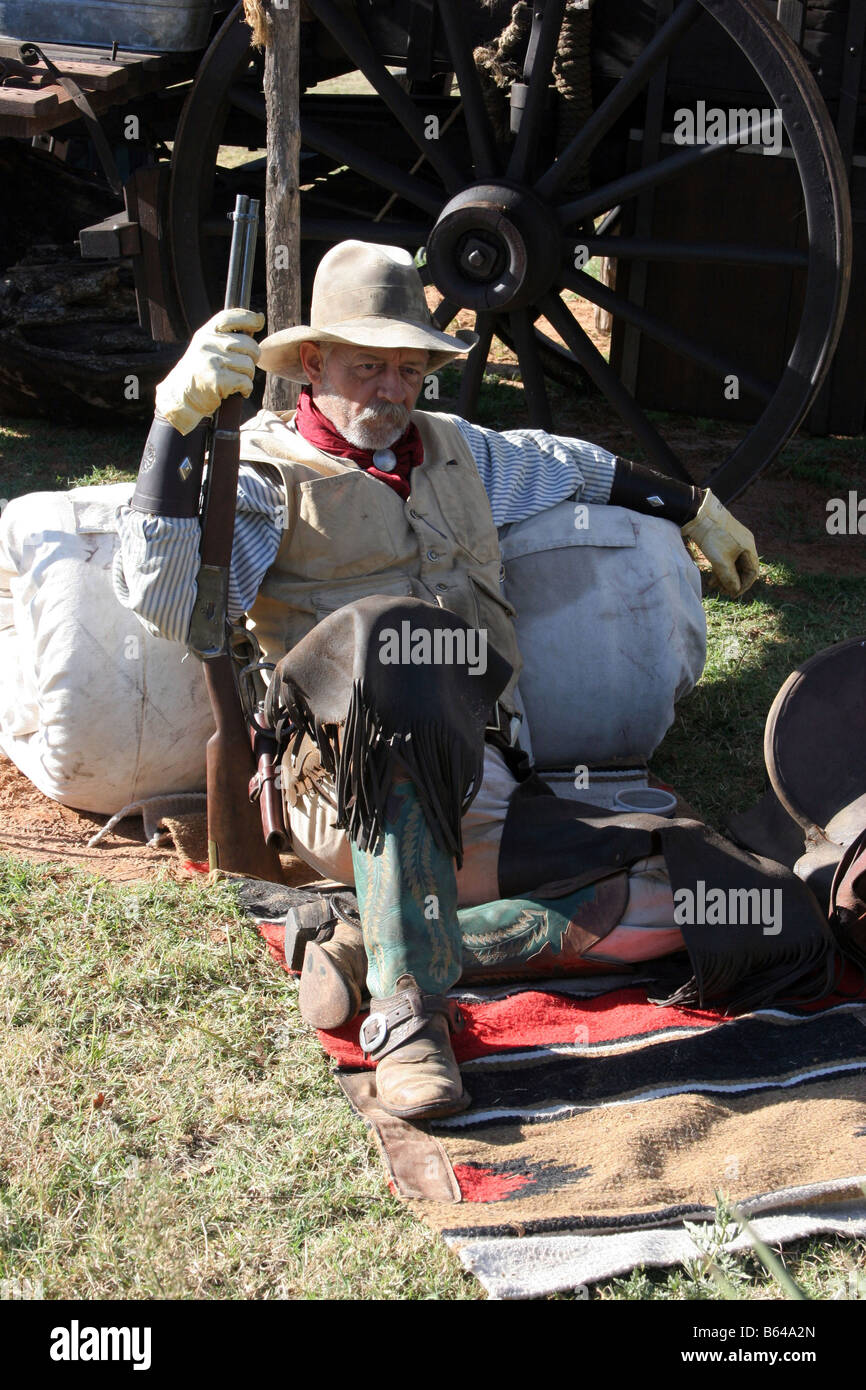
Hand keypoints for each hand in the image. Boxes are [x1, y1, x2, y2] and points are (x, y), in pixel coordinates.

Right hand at [154, 308, 264, 434]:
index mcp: (205, 333)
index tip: (259, 322)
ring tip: (235, 380)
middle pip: (249, 344)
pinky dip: (246, 389)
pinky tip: (237, 390)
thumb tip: (259, 318)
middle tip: (242, 367)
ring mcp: (211, 361)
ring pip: (249, 365)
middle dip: (253, 357)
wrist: (181, 397)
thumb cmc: (200, 372)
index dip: (249, 317)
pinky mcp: (216, 379)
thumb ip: (228, 335)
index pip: (230, 316)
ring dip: (248, 375)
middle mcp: (207, 343)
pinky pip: (245, 381)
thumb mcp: (208, 346)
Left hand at [681, 490, 759, 596]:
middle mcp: (745, 542)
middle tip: (722, 591)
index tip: (733, 594)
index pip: (753, 571)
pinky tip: (712, 575)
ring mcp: (734, 539)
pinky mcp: (724, 537)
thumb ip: (729, 577)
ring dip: (725, 575)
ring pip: (733, 562)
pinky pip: (726, 555)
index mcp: (749, 547)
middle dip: (733, 581)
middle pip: (743, 567)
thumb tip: (735, 590)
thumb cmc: (712, 537)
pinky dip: (721, 566)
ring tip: (714, 585)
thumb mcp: (720, 561)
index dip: (744, 585)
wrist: (698, 513)